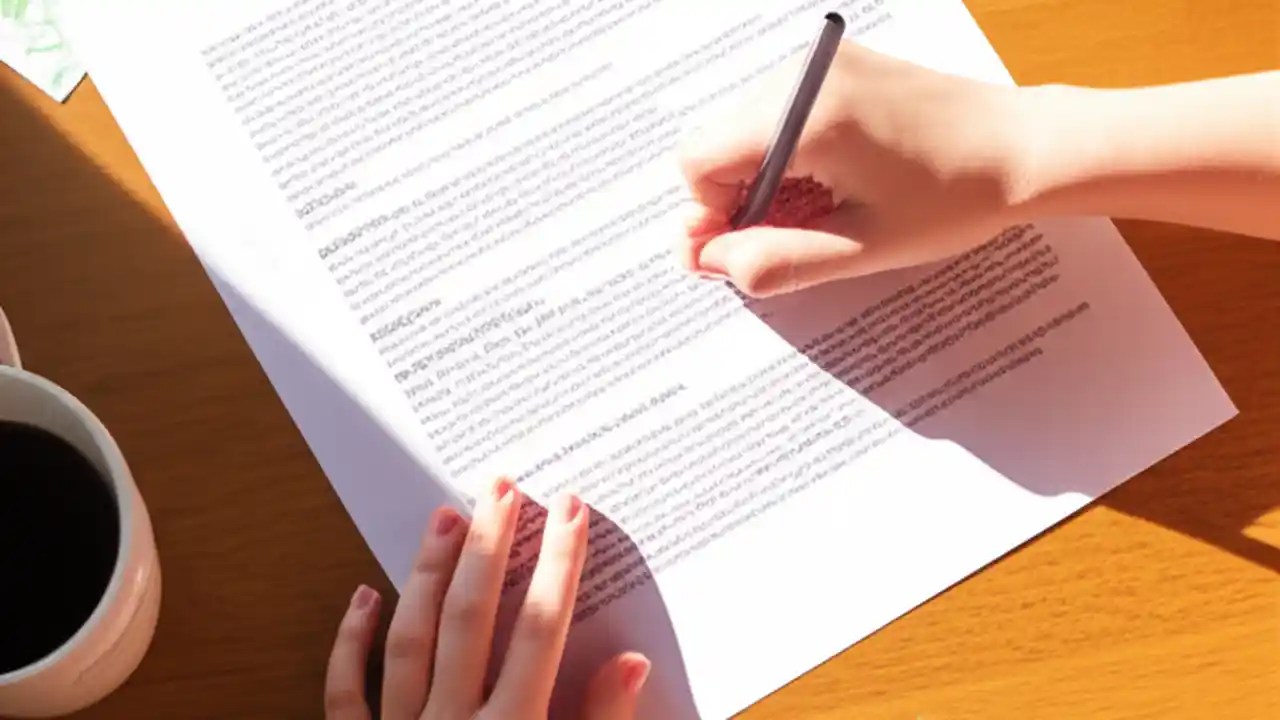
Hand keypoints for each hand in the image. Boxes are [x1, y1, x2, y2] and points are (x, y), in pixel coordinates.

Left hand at [324, 478, 649, 718]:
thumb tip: (636, 665)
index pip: (542, 631)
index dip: (560, 565)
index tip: (573, 510)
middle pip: (473, 617)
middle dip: (491, 546)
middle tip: (502, 485)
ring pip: (411, 638)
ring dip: (429, 573)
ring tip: (445, 515)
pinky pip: (345, 693)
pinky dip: (350, 642)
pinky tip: (364, 593)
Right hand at [677, 40, 1035, 296]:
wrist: (1023, 148)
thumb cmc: (954, 200)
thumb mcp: (861, 247)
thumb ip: (775, 259)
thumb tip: (707, 260)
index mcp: (808, 118)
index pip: (700, 162)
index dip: (711, 215)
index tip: (747, 249)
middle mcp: (806, 76)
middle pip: (717, 144)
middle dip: (737, 198)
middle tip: (791, 236)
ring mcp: (821, 65)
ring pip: (744, 130)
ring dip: (764, 178)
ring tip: (823, 208)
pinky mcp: (837, 65)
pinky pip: (779, 113)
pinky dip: (788, 154)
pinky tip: (833, 180)